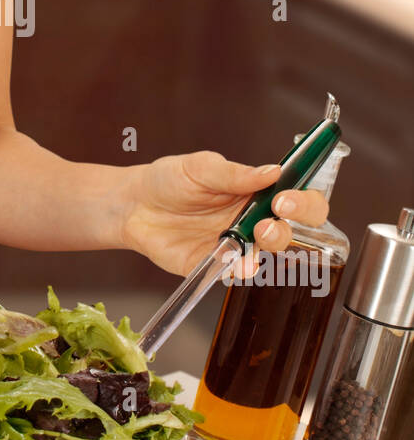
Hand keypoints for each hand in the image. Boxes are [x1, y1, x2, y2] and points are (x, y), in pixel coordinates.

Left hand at [123, 150, 329, 277]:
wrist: (135, 206)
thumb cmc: (169, 180)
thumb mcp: (200, 167)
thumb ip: (234, 173)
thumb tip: (273, 171)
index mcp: (257, 192)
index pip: (298, 197)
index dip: (303, 200)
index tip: (286, 198)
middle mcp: (254, 219)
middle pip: (295, 227)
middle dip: (294, 223)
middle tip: (275, 216)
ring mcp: (239, 244)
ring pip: (271, 252)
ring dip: (272, 244)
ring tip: (258, 234)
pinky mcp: (218, 265)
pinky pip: (238, 272)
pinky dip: (243, 270)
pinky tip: (240, 264)